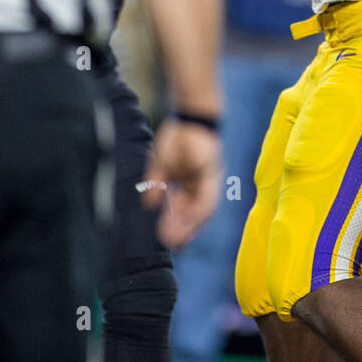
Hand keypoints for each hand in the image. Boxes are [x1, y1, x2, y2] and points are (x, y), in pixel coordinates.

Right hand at [143, 117, 222, 248]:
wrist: (191, 117)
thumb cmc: (176, 137)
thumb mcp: (160, 163)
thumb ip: (157, 184)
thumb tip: (149, 204)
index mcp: (187, 181)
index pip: (182, 207)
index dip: (175, 223)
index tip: (166, 236)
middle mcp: (199, 184)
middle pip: (192, 213)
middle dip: (181, 229)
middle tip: (171, 244)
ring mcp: (207, 181)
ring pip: (200, 211)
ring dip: (188, 226)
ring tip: (176, 240)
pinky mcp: (212, 177)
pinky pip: (207, 201)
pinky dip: (196, 214)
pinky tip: (186, 224)